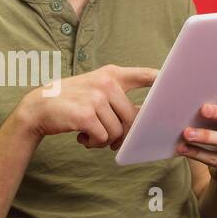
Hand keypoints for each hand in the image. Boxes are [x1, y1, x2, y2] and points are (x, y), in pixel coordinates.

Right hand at [15, 64, 157, 148]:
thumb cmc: (70, 102)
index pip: (145, 75)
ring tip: (89, 133)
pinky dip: (93, 143)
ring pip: (118, 131)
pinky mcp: (86, 115)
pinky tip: (81, 136)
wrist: (38, 108)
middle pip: (132, 117)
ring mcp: (96, 98)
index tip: (178, 85)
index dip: (163, 81)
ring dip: (104, 139)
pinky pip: (103, 138)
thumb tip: (143, 120)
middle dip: (122, 133)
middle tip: (106, 137)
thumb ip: (118, 98)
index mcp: (111, 74)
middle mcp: (106, 83)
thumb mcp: (94, 90)